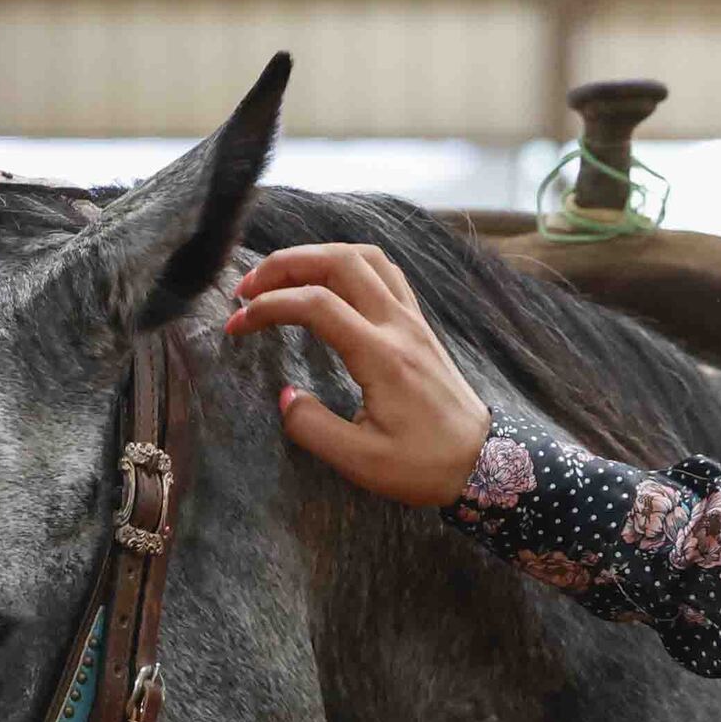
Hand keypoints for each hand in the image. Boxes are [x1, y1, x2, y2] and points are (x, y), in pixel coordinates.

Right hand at [223, 241, 492, 507]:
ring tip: (282, 277)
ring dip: (318, 255)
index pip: (316, 305)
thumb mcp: (361, 462)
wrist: (483, 462)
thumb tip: (285, 398)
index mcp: (381, 357)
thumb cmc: (424, 465)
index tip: (237, 325)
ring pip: (364, 257)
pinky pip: (384, 272)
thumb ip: (313, 428)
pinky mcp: (418, 325)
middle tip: (249, 287)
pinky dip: (347, 263)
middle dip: (286, 264)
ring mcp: (412, 320)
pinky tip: (327, 281)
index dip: (269, 306)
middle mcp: (398, 326)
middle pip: (340, 261)